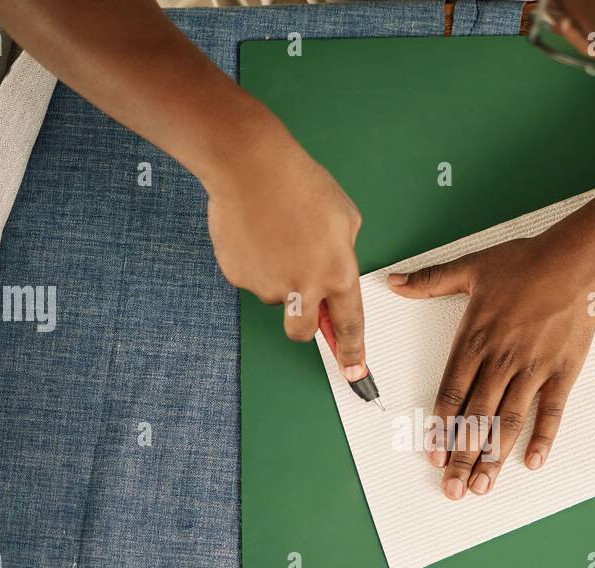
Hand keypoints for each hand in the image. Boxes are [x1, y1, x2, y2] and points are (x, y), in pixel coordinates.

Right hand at [205, 111, 366, 379]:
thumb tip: (333, 273)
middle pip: (303, 331)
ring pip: (276, 294)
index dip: (353, 353)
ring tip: (277, 233)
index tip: (355, 373)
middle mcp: (304, 288)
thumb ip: (343, 253)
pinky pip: (251, 276)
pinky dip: (255, 259)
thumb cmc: (301, 184)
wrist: (251, 167)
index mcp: (338, 274)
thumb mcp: (344, 218)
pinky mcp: (238, 276)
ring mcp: (268, 286)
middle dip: (305, 323)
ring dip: (279, 275)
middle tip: (301, 296)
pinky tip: (256, 230)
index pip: (350, 326)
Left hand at [388, 236, 594, 499]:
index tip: (434, 456)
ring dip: (494, 457)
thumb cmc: (526, 262)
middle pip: (476, 418)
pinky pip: (552, 411)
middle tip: (453, 488)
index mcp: (474, 340)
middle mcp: (500, 360)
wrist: (577, 260)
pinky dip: (543, 438)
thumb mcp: (472, 266)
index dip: (441, 429)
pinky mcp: (563, 371)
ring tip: (483, 486)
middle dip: (463, 456)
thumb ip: (431, 281)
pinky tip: (534, 462)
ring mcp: (533, 368)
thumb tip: (395, 281)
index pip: (451, 395)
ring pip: (508, 421)